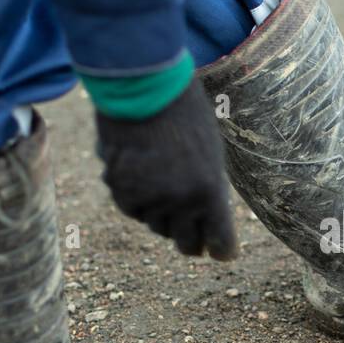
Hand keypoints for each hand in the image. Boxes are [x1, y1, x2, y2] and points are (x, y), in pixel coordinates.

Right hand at [95, 82, 237, 259]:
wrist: (145, 87)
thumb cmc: (186, 115)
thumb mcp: (211, 153)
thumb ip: (210, 188)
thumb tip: (207, 217)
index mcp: (210, 191)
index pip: (220, 239)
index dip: (221, 249)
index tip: (222, 254)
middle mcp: (181, 201)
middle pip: (185, 242)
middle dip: (191, 242)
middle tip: (194, 246)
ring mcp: (149, 197)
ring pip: (156, 226)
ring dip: (162, 218)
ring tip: (166, 195)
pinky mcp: (121, 190)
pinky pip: (132, 210)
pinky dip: (137, 201)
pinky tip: (142, 182)